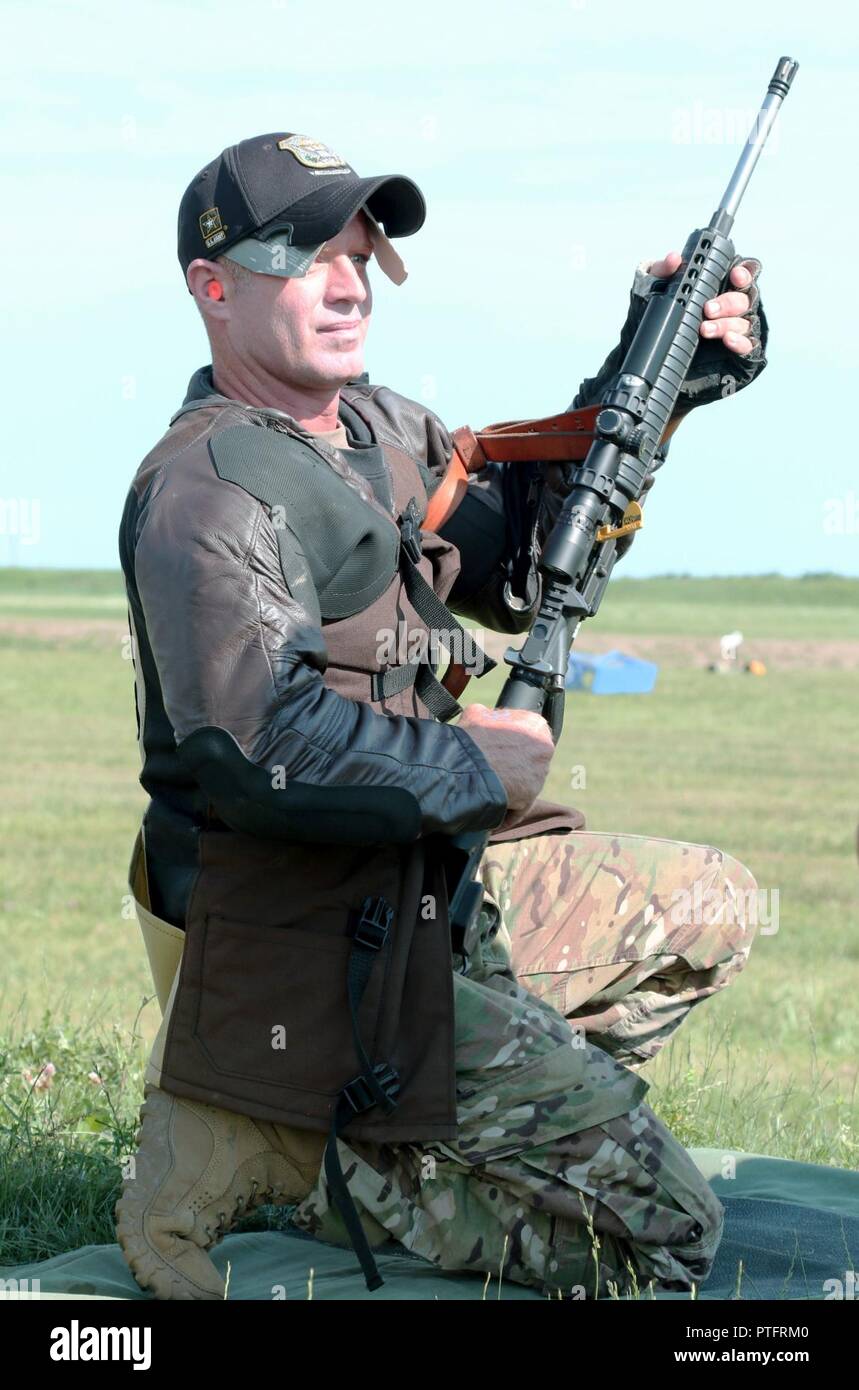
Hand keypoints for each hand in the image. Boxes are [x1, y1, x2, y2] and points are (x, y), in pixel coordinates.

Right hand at [457, 703, 553, 817]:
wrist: (464, 767)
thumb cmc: (471, 739)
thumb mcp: (475, 713)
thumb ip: (487, 714)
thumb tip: (484, 717)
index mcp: (535, 723)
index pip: (527, 732)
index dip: (509, 741)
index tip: (497, 748)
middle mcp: (544, 748)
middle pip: (528, 759)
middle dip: (512, 765)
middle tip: (492, 769)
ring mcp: (540, 774)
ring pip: (524, 783)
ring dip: (509, 788)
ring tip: (488, 790)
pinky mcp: (531, 797)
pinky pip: (518, 806)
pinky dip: (507, 812)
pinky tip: (493, 814)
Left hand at [646, 251, 760, 356]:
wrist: (656, 346)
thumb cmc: (664, 308)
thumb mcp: (659, 286)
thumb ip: (664, 270)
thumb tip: (674, 259)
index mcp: (722, 284)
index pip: (743, 274)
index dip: (744, 273)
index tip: (735, 275)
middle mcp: (733, 304)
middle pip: (743, 299)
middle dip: (727, 303)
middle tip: (707, 309)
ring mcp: (736, 326)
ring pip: (743, 322)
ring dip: (726, 324)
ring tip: (705, 329)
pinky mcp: (735, 347)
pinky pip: (746, 345)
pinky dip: (739, 342)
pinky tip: (728, 340)